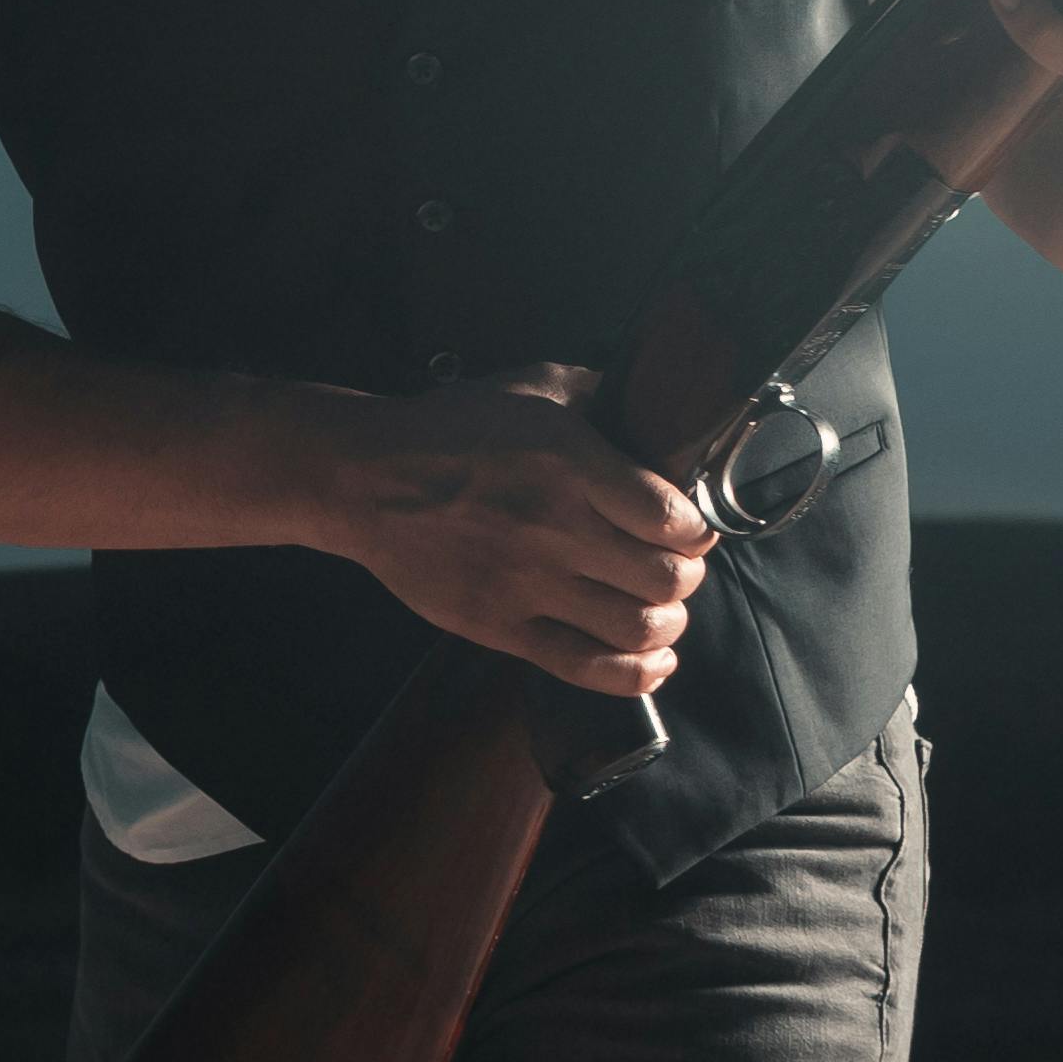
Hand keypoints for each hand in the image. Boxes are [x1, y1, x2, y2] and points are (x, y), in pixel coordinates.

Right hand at [310, 365, 713, 701]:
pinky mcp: (502, 627)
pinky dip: (635, 674)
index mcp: (571, 465)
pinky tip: (653, 661)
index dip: (697, 529)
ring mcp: (529, 584)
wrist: (365, 480)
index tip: (688, 526)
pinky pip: (586, 667)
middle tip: (674, 565)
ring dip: (667, 624)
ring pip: (637, 628)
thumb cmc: (451, 429)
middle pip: (666, 579)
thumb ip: (598, 394)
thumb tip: (652, 409)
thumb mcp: (531, 387)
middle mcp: (557, 529)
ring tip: (660, 609)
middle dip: (687, 575)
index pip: (674, 519)